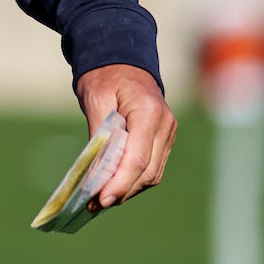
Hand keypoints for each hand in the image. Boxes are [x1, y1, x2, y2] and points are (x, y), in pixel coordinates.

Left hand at [74, 63, 177, 209]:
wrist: (123, 59)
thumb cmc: (105, 76)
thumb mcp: (95, 98)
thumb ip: (99, 133)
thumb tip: (96, 171)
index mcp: (149, 112)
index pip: (138, 158)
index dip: (120, 182)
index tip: (101, 198)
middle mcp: (165, 125)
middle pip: (147, 171)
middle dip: (122, 190)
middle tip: (96, 204)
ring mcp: (168, 133)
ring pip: (152, 172)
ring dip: (128, 188)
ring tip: (101, 199)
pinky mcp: (164, 138)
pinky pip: (152, 166)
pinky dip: (134, 178)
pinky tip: (114, 185)